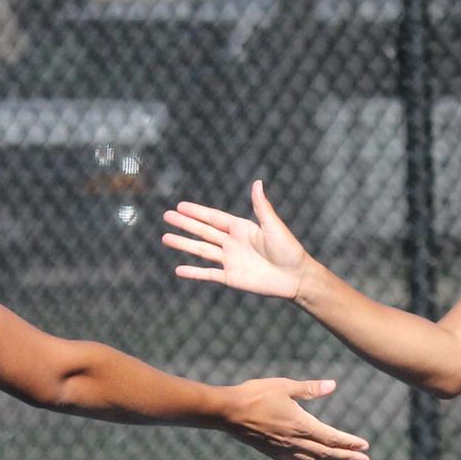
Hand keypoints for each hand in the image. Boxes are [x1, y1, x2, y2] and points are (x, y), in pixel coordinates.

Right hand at [163, 180, 314, 300]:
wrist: (294, 277)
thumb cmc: (288, 249)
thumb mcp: (273, 226)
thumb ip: (261, 206)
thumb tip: (257, 182)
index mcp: (241, 228)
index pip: (213, 218)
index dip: (197, 212)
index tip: (180, 206)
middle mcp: (232, 242)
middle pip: (203, 231)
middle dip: (185, 224)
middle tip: (167, 216)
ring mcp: (230, 260)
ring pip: (201, 250)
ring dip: (184, 244)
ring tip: (166, 238)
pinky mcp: (231, 277)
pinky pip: (208, 274)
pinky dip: (193, 272)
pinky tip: (179, 270)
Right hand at [222, 378, 370, 459]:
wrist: (228, 411)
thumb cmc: (256, 394)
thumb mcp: (284, 387)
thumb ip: (310, 389)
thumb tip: (333, 385)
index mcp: (301, 424)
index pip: (332, 437)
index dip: (350, 443)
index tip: (365, 447)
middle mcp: (295, 441)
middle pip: (327, 453)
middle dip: (348, 458)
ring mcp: (283, 449)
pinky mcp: (272, 452)